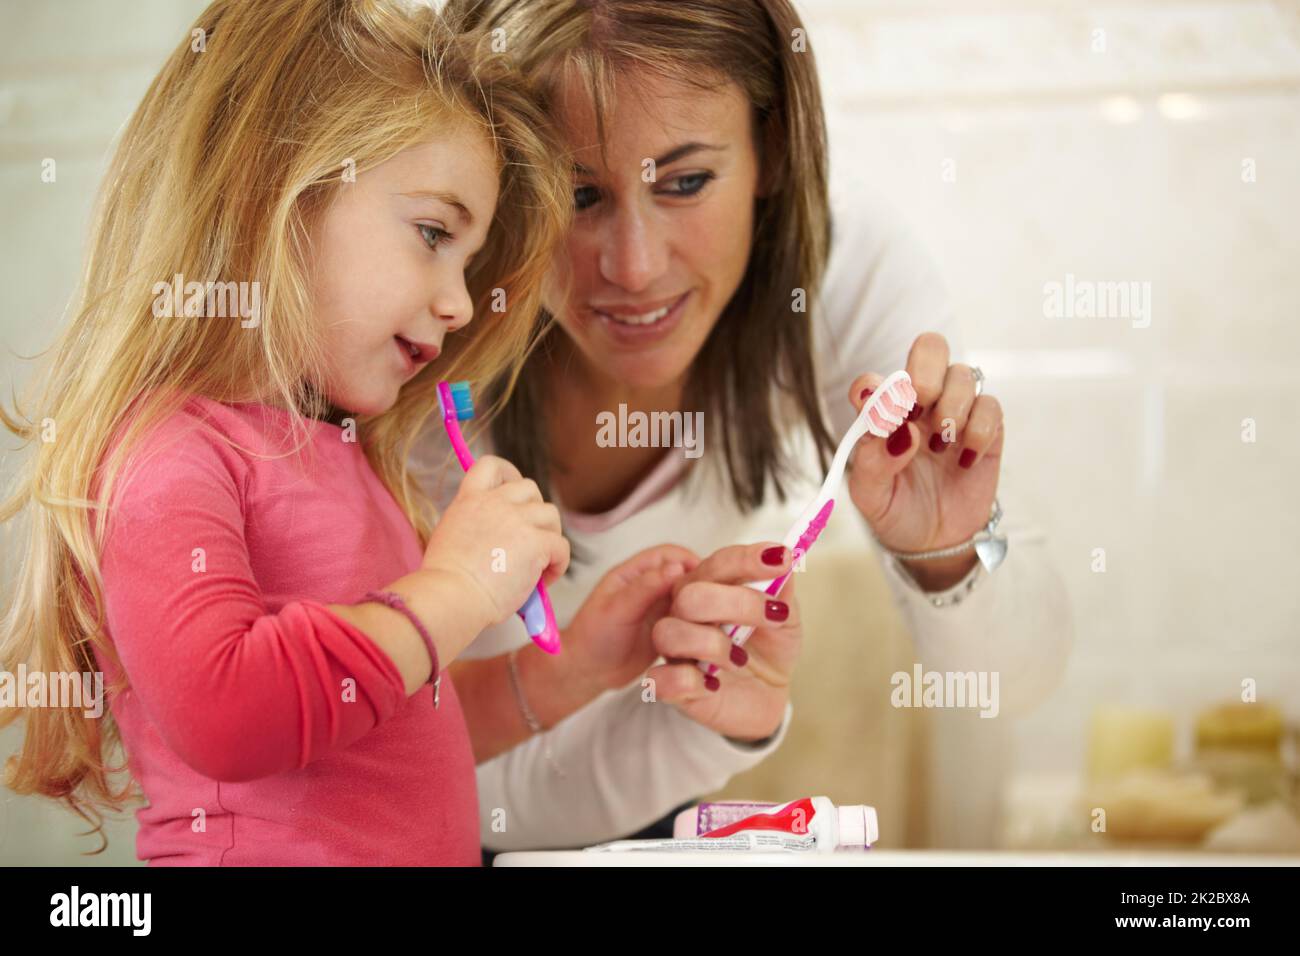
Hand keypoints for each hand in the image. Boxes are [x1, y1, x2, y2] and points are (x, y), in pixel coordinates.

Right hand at [421, 455, 569, 626]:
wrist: (452, 596)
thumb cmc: (446, 580)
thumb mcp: (449, 536)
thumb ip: (474, 525)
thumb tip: (499, 540)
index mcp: (469, 500)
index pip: (491, 466)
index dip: (508, 474)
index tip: (513, 492)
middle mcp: (494, 503)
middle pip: (530, 488)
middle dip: (534, 511)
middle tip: (530, 538)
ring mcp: (517, 520)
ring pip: (550, 514)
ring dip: (549, 536)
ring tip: (540, 561)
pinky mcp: (536, 542)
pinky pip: (561, 546)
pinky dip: (558, 564)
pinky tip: (544, 581)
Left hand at [560, 544, 699, 696]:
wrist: (585, 673)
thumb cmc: (591, 638)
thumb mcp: (617, 609)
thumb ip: (645, 588)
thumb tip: (676, 568)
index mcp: (634, 573)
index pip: (669, 554)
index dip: (690, 562)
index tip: (706, 579)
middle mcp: (650, 587)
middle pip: (685, 575)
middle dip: (701, 585)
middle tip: (713, 604)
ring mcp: (660, 608)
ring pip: (691, 598)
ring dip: (702, 607)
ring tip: (710, 622)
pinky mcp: (668, 628)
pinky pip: (690, 620)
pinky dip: (699, 624)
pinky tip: (705, 635)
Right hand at [644, 542, 802, 741]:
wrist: (768, 692)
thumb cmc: (769, 647)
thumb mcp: (785, 615)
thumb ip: (781, 586)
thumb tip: (782, 556)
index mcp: (707, 586)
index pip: (718, 564)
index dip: (747, 560)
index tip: (782, 560)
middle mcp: (683, 613)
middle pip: (690, 595)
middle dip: (739, 603)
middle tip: (775, 616)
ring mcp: (675, 650)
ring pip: (670, 634)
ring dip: (714, 644)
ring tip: (741, 659)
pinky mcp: (670, 687)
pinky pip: (661, 680)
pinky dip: (690, 681)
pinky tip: (714, 684)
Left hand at [846, 332, 1002, 587]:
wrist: (933, 542)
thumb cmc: (896, 509)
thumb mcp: (871, 495)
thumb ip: (873, 460)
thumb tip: (900, 430)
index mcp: (883, 413)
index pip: (873, 380)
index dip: (875, 388)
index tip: (880, 415)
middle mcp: (919, 404)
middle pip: (930, 348)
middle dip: (925, 373)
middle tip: (918, 409)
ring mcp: (955, 412)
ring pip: (963, 374)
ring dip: (952, 407)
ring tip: (940, 446)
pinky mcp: (987, 429)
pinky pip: (991, 406)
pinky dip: (979, 430)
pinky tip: (964, 460)